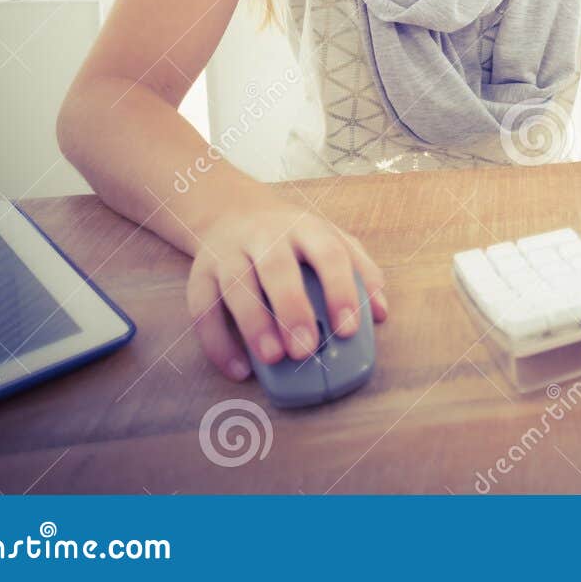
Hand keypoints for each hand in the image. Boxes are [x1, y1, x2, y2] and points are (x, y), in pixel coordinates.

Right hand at [185, 199, 388, 380]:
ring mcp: (228, 253)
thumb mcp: (332, 240)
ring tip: (273, 359)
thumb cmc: (294, 238)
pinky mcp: (199, 275)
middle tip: (306, 350)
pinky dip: (218, 343)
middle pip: (278, 269)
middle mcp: (265, 236)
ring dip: (254, 325)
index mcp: (306, 228)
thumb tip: (381, 314)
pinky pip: (203, 310)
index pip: (329, 254)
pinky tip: (240, 369)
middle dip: (293, 310)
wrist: (232, 212)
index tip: (348, 329)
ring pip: (237, 287)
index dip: (341, 291)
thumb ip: (361, 272)